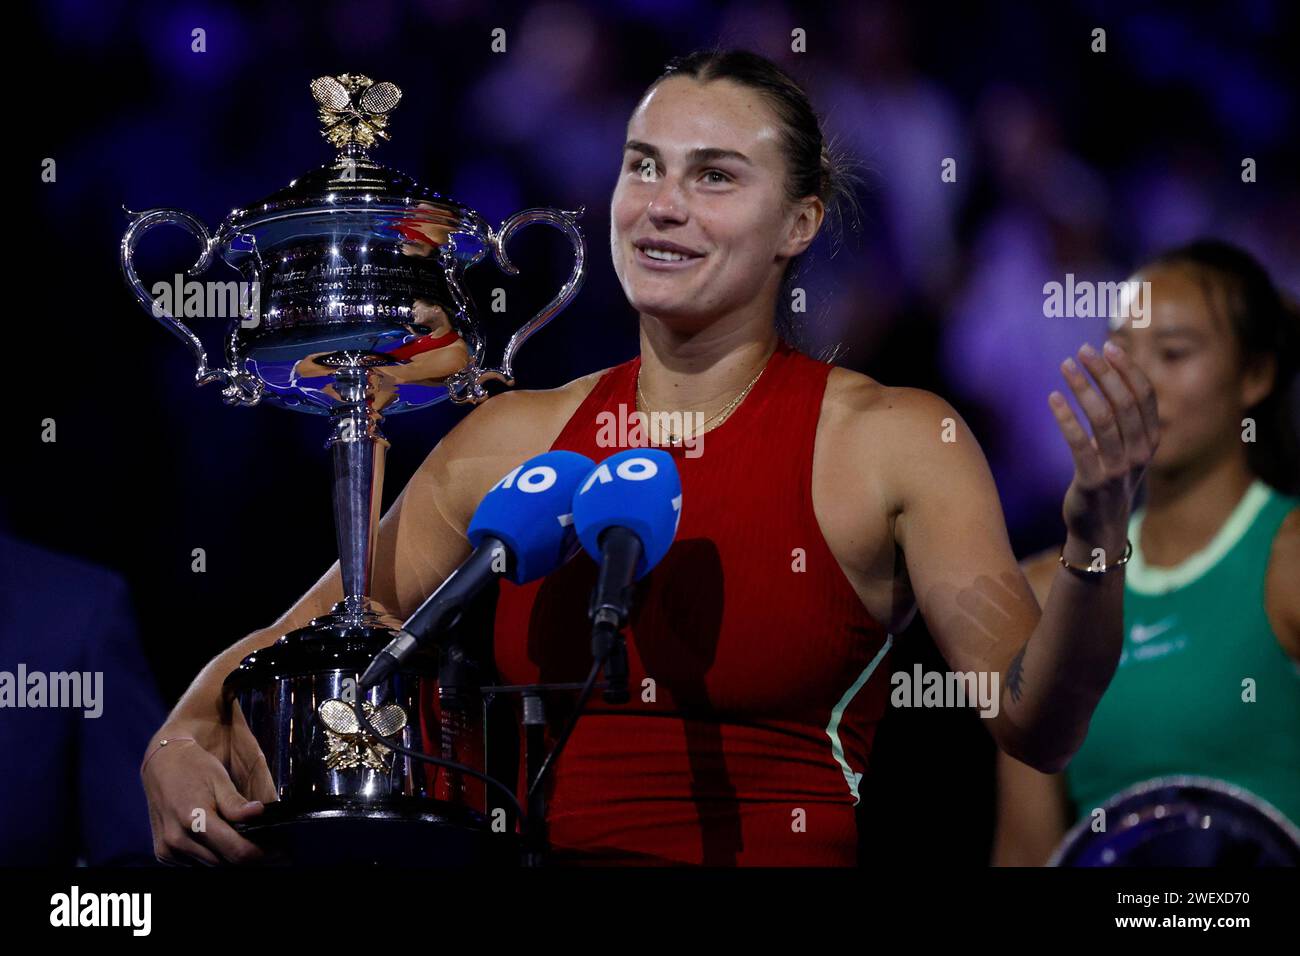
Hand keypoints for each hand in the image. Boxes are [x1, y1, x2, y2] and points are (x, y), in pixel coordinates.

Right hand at [142, 714, 274, 865]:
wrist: (161, 764)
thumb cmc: (194, 768)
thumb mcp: (219, 780)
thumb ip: (236, 804)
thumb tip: (259, 814)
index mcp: (194, 819)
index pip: (235, 851)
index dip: (261, 854)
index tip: (279, 852)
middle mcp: (178, 839)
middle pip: (224, 862)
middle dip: (247, 855)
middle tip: (266, 845)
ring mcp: (168, 849)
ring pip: (211, 865)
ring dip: (227, 856)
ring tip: (242, 839)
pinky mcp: (163, 853)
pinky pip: (195, 863)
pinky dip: (210, 855)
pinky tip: (217, 839)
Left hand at [1050, 341, 1158, 555]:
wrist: (1100, 529)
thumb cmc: (1109, 480)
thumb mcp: (1126, 450)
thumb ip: (1123, 419)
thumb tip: (1109, 374)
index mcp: (1150, 441)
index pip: (1144, 396)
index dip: (1127, 368)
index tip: (1108, 345)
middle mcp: (1140, 453)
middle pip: (1124, 402)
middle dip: (1104, 372)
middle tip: (1082, 350)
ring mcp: (1118, 468)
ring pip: (1103, 419)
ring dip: (1083, 387)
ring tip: (1065, 365)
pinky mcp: (1094, 481)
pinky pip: (1079, 443)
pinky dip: (1066, 417)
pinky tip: (1053, 397)